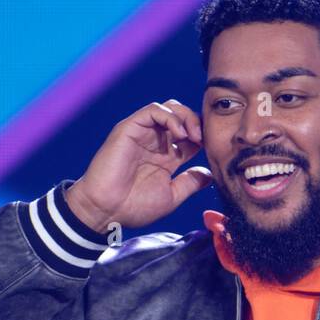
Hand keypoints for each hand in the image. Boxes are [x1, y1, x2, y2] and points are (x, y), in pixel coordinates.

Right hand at [65, 99, 211, 231]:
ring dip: (187, 117)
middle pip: (182, 117)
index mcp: (166, 157)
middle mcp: (155, 142)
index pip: (190, 135)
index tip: (213, 150)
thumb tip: (210, 175)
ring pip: (170, 108)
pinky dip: (170, 117)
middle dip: (197, 123)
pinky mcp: (130, 128)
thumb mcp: (171, 196)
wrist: (106, 210)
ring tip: (194, 135)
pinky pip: (153, 110)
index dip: (204, 137)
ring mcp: (142, 133)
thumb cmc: (133, 207)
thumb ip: (190, 183)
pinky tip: (179, 133)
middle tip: (204, 139)